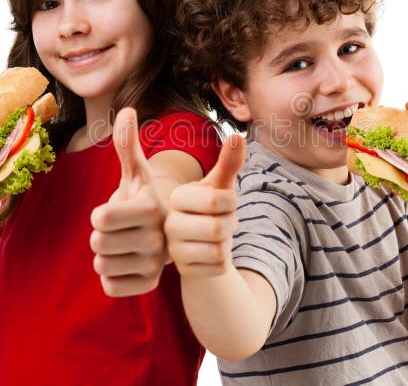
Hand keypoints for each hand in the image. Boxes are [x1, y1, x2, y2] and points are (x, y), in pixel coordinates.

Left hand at [90, 108, 166, 296]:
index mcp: (151, 208)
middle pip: (98, 243)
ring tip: (122, 247)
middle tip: (119, 231)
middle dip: (100, 237)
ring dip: (104, 257)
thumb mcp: (136, 173)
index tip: (114, 212)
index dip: (99, 215)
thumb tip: (127, 109)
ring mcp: (155, 265)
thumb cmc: (143, 199)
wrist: (167, 236)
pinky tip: (125, 265)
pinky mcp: (149, 286)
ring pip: (101, 266)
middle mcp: (157, 238)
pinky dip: (110, 277)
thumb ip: (128, 145)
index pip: (102, 218)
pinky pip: (110, 286)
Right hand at [165, 135, 245, 277]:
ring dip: (227, 243)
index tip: (222, 202)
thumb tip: (238, 136)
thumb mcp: (219, 185)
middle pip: (218, 228)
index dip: (230, 202)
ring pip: (219, 249)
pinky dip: (224, 261)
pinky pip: (218, 267)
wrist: (201, 244)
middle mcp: (169, 224)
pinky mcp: (184, 272)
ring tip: (217, 237)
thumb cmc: (210, 209)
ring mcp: (174, 251)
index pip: (216, 200)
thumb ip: (228, 162)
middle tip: (223, 221)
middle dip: (231, 224)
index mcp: (177, 198)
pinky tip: (213, 254)